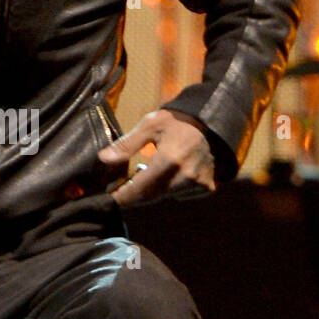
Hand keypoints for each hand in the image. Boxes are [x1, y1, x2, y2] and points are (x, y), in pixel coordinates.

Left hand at [97, 108, 215, 207]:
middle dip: (134, 195)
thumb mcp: (151, 125)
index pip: (139, 188)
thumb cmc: (179, 120)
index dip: (122, 196)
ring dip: (152, 190)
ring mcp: (197, 184)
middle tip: (120, 190)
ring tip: (144, 175)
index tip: (109, 197)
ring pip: (165, 196)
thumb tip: (103, 158)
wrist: (215, 120)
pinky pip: (181, 195)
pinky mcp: (206, 187)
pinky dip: (170, 188)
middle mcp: (184, 177)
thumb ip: (127, 144)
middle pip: (150, 197)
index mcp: (169, 161)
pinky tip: (167, 174)